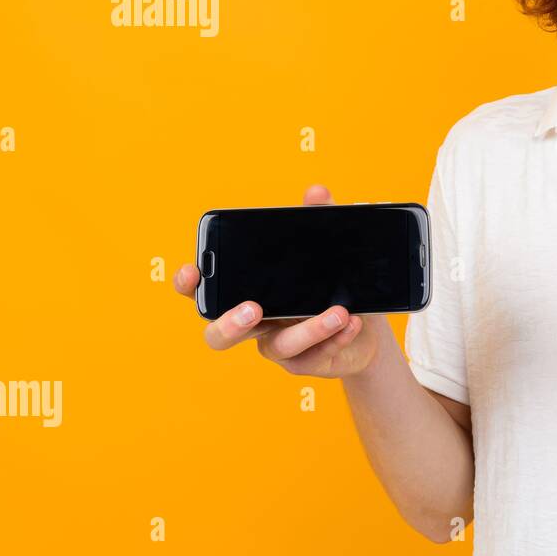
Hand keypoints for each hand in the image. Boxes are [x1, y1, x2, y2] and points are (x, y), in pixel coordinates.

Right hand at [174, 184, 394, 377]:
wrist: (366, 326)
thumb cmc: (332, 285)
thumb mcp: (329, 251)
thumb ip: (320, 221)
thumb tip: (315, 193)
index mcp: (249, 290)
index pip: (207, 291)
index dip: (190, 285)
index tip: (192, 272)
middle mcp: (256, 323)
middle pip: (220, 335)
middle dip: (229, 323)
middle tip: (253, 307)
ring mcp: (279, 344)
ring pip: (278, 346)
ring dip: (310, 329)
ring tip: (337, 312)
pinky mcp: (305, 362)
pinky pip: (315, 355)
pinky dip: (336, 337)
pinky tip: (353, 321)